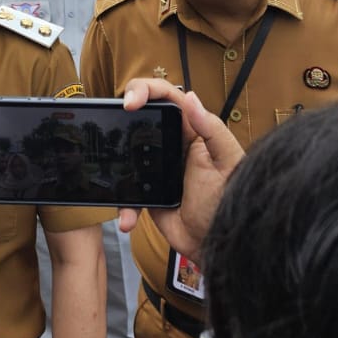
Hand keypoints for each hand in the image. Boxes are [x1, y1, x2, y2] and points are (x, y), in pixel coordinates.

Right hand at [116, 79, 243, 259]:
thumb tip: (190, 97)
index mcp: (192, 131)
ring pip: (127, 151)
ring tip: (108, 164)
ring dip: (115, 157)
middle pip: (142, 117)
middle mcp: (172, 144)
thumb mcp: (226, 163)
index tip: (131, 102)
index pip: (167, 98)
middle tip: (112, 118)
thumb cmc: (230, 203)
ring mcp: (157, 168)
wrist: (219, 246)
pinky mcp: (147, 193)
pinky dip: (123, 206)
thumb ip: (212, 130)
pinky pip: (127, 192)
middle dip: (122, 114)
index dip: (146, 90)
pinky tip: (127, 218)